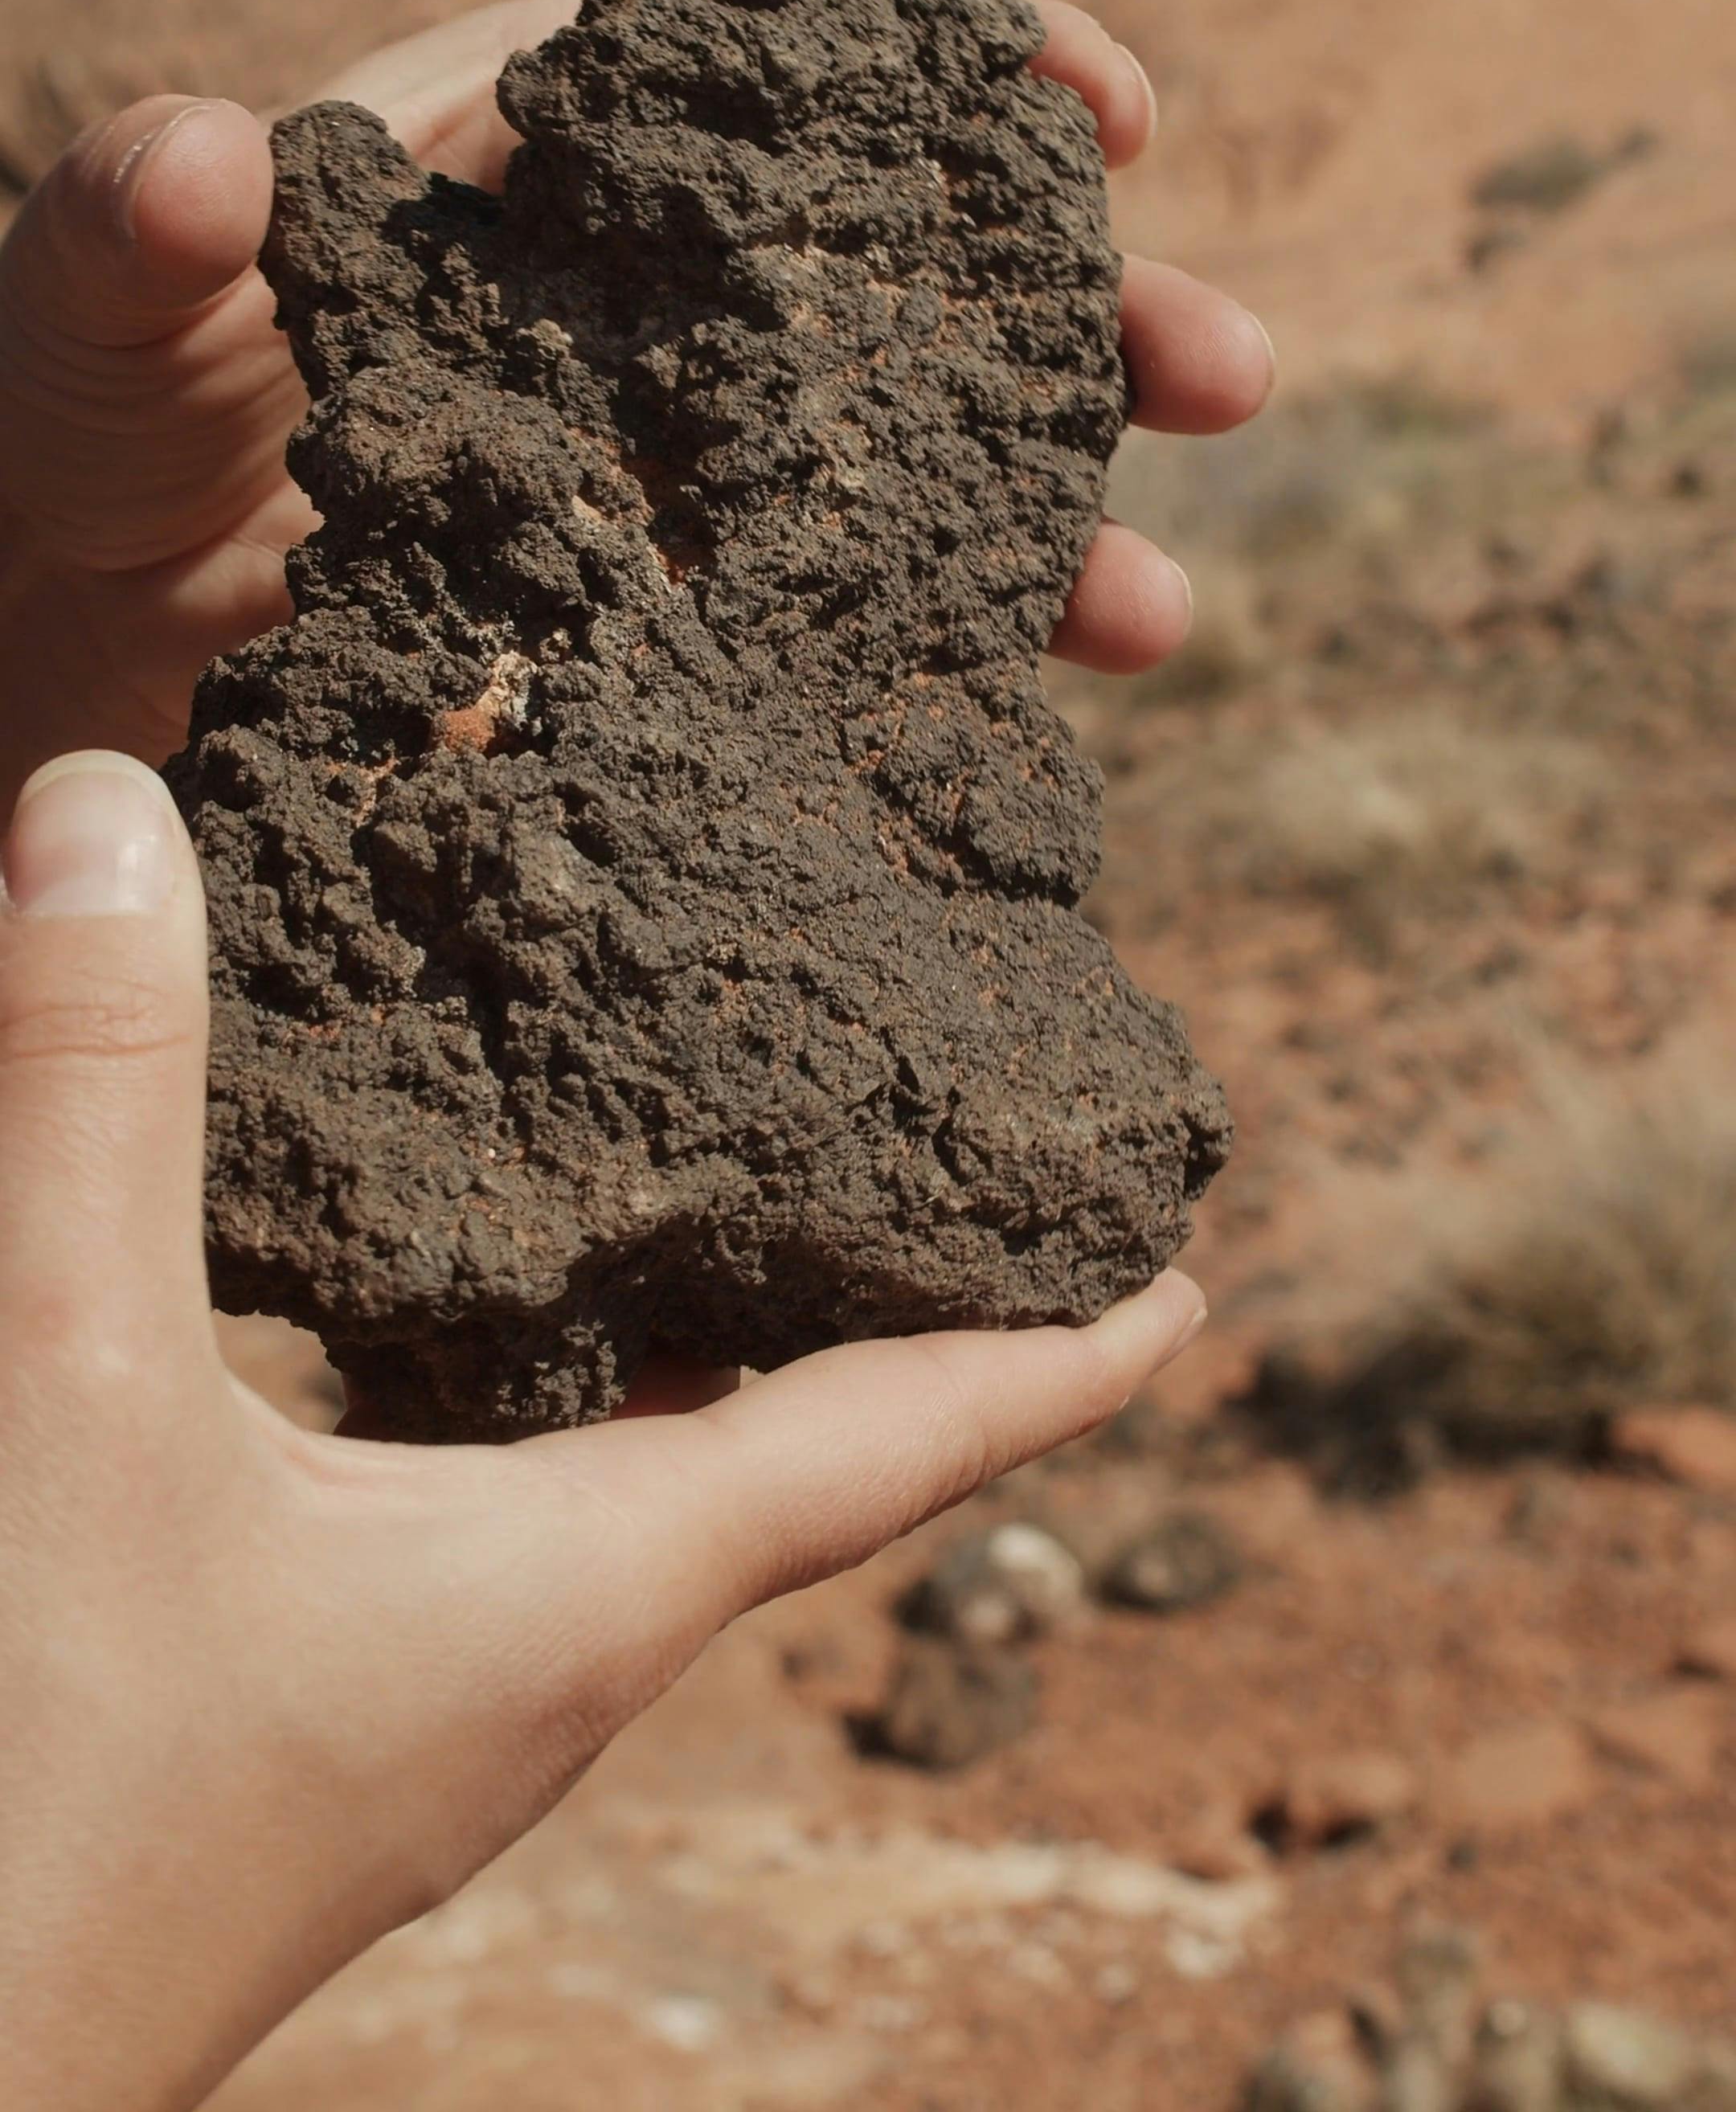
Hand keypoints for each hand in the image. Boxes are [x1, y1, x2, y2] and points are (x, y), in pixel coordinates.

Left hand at [0, 0, 1272, 808]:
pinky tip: (1011, 761)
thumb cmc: (52, 435)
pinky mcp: (636, 666)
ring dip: (1038, 540)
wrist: (37, 664)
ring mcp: (645, 508)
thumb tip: (214, 153)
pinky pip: (808, 670)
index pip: (770, 84)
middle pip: (888, 300)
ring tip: (1153, 618)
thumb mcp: (75, 325)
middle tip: (1225, 369)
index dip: (949, 73)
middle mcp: (625, 330)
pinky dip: (914, 705)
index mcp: (528, 174)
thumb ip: (127, 237)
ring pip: (881, 500)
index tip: (1097, 102)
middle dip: (1066, 326)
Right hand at [0, 749, 1204, 2111]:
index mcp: (583, 1589)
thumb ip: (96, 1100)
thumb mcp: (63, 1387)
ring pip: (639, 1482)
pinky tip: (463, 1315)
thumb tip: (109, 815)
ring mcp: (436, 1700)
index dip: (1053, 1362)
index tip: (1194, 1292)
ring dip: (712, 1349)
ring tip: (752, 1198)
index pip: (895, 1449)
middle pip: (794, 1455)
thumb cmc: (27, 1784)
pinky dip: (544, 1391)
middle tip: (975, 1170)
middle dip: (896, 1315)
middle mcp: (550, 1654)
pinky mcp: (322, 1710)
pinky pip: (501, 1509)